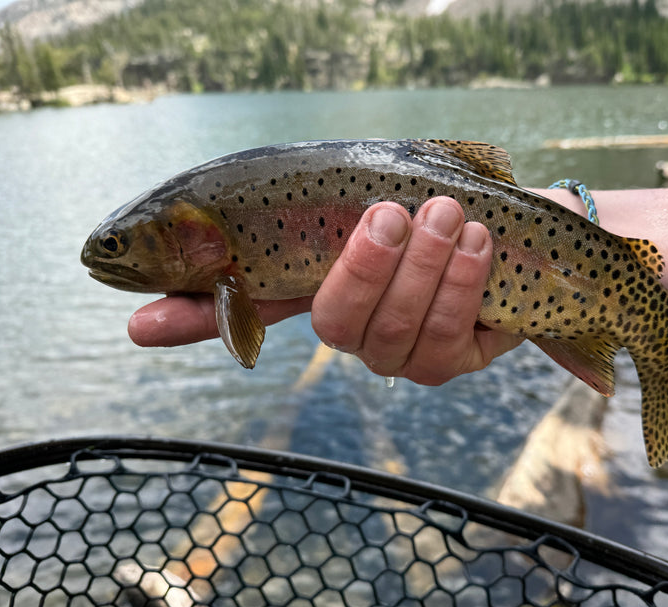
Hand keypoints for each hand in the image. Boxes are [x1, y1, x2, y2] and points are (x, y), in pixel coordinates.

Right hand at [128, 197, 522, 383]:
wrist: (529, 228)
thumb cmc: (444, 202)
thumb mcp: (384, 183)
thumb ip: (324, 195)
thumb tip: (244, 193)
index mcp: (319, 279)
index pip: (241, 310)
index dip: (190, 319)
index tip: (138, 324)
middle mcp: (351, 324)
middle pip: (332, 324)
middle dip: (363, 269)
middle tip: (390, 212)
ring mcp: (400, 350)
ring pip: (391, 334)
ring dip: (420, 269)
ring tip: (447, 214)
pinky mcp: (451, 362)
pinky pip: (445, 339)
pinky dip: (460, 284)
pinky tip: (477, 242)